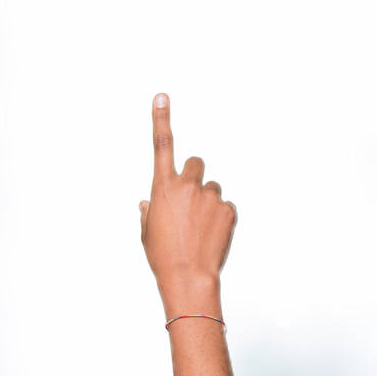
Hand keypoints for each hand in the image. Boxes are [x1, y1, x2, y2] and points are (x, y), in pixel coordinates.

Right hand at [139, 94, 236, 303]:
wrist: (189, 278)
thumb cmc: (164, 258)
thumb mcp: (147, 233)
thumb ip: (149, 211)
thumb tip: (149, 203)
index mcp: (163, 188)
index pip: (162, 145)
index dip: (161, 119)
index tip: (162, 98)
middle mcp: (188, 186)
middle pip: (196, 164)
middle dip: (195, 178)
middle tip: (191, 204)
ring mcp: (210, 196)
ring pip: (212, 188)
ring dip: (208, 202)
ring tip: (200, 229)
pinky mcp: (228, 209)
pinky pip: (226, 206)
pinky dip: (221, 218)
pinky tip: (212, 236)